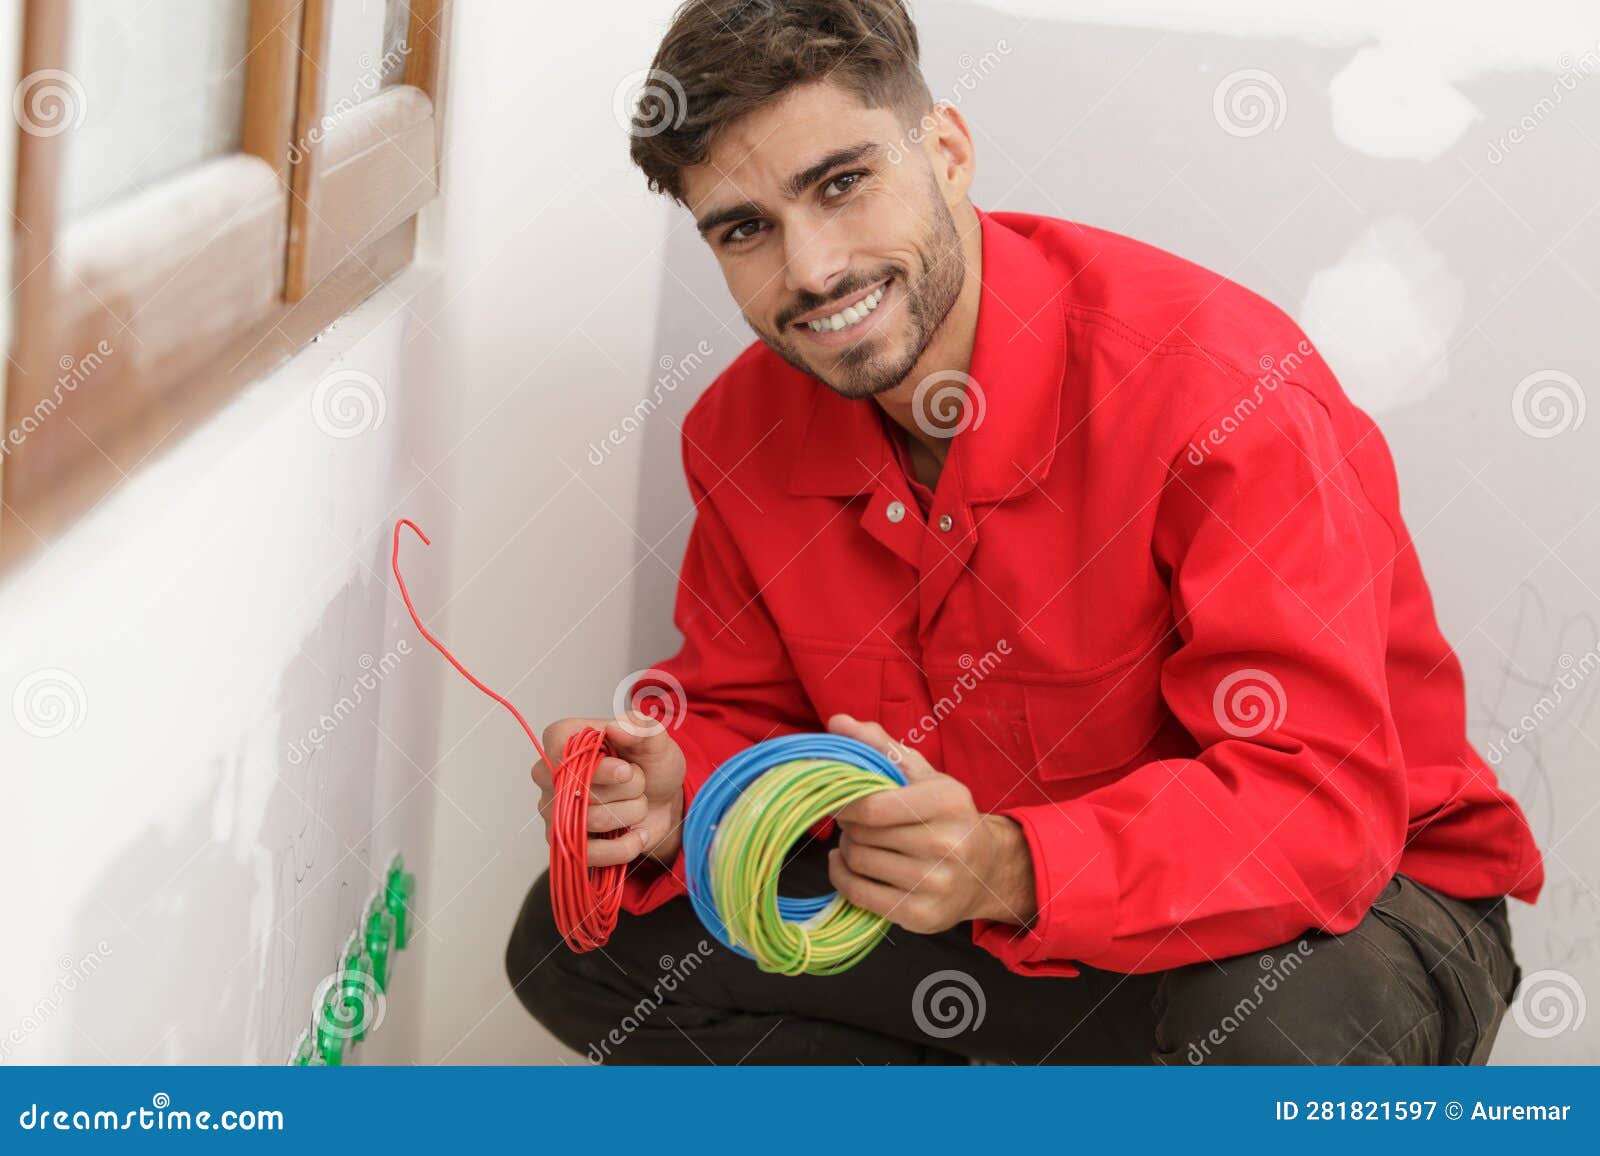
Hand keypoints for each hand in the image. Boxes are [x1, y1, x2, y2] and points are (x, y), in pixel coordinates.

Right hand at [533, 714, 685, 868]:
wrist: (663, 800)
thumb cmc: (650, 763)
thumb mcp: (655, 739)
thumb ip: (640, 727)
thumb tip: (615, 728)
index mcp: (563, 738)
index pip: (561, 754)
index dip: (598, 767)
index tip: (626, 770)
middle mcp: (549, 775)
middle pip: (580, 789)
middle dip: (627, 788)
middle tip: (637, 780)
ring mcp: (554, 811)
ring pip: (591, 820)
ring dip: (631, 812)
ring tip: (638, 802)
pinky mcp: (567, 843)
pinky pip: (588, 853)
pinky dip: (623, 846)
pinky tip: (638, 834)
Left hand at [825, 713, 1036, 932]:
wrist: (985, 869)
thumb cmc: (944, 814)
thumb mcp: (920, 773)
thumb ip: (878, 745)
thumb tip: (837, 722)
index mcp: (948, 801)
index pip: (873, 807)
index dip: (845, 803)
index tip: (841, 800)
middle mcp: (949, 844)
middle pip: (862, 834)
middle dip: (850, 825)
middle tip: (856, 822)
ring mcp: (938, 884)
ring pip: (858, 862)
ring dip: (848, 850)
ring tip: (861, 842)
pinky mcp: (924, 916)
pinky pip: (860, 895)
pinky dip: (843, 878)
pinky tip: (849, 866)